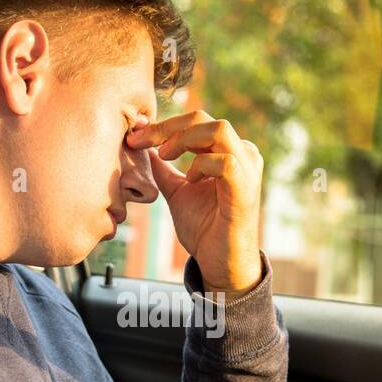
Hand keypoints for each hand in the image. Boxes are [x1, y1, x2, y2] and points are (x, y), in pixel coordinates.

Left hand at [126, 111, 263, 294]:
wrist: (219, 262)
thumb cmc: (204, 228)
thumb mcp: (177, 192)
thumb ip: (164, 170)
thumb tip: (144, 148)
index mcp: (227, 151)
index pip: (195, 122)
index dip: (163, 124)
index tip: (135, 136)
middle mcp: (241, 154)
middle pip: (205, 119)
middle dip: (168, 127)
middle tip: (142, 141)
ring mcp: (246, 170)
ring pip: (218, 130)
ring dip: (184, 139)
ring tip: (165, 155)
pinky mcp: (245, 189)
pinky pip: (226, 162)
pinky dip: (202, 165)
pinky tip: (190, 179)